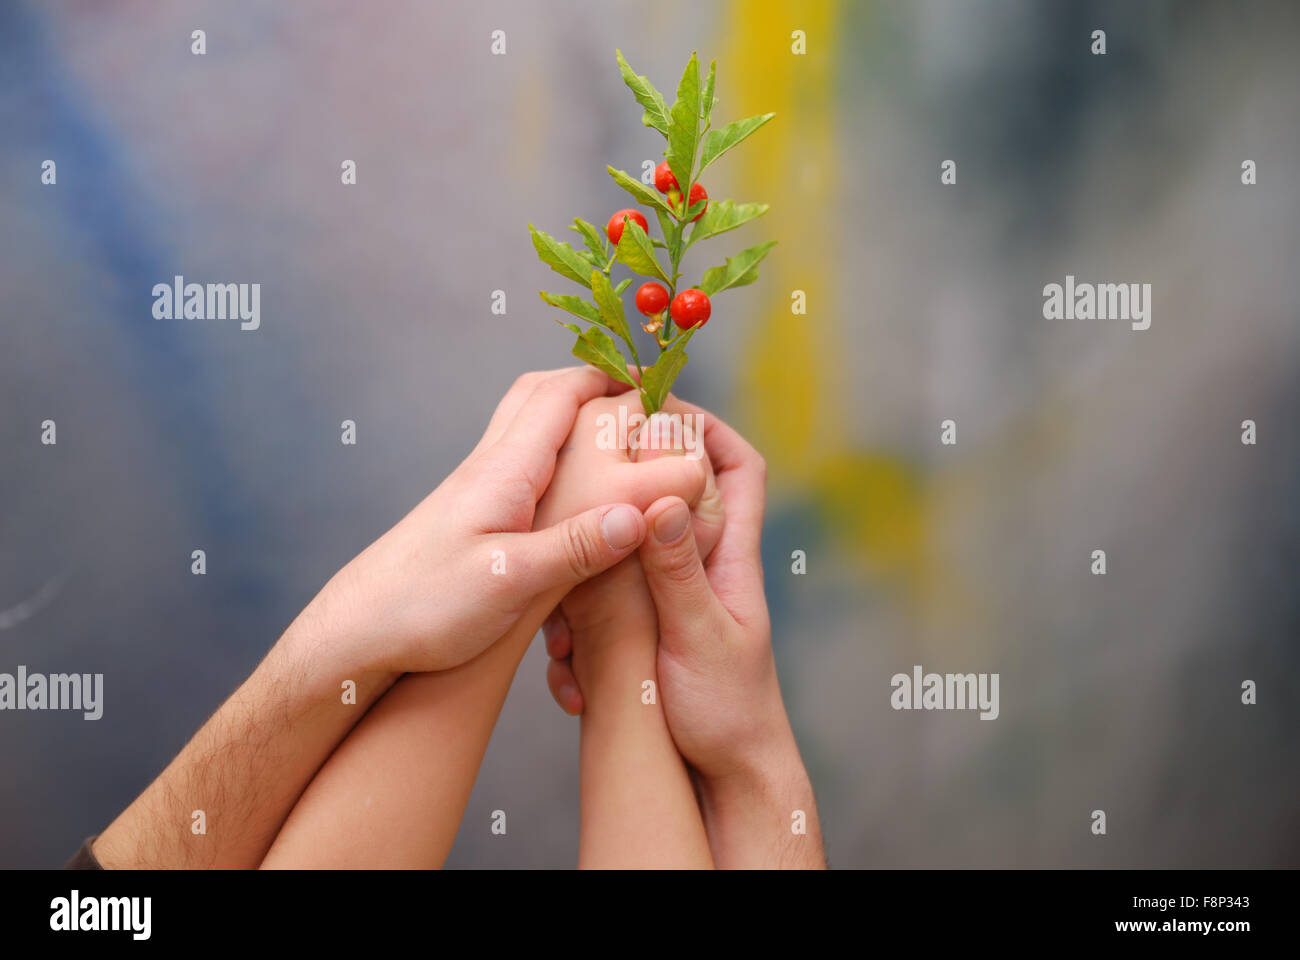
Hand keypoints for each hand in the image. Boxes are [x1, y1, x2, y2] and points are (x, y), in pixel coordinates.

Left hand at [292, 367, 707, 676]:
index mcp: (503, 472)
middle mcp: (487, 469)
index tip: (653, 383)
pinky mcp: (469, 517)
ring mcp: (475, 491)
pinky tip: (572, 493)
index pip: (558, 395)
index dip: (608, 378)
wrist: (356, 632)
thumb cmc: (423, 607)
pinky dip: (555, 457)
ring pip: (526, 427)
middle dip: (590, 383)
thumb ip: (575, 548)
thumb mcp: (508, 583)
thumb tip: (640, 515)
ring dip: (570, 417)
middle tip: (636, 397)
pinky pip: (520, 465)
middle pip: (537, 395)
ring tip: (615, 438)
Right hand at [545, 404, 822, 865]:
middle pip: (675, 495)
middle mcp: (703, 571)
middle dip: (632, 476)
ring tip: (559, 567)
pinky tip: (564, 660)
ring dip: (594, 557)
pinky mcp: (644, 634)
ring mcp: (672, 602)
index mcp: (731, 560)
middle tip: (584, 462)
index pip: (741, 470)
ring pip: (629, 550)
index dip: (710, 429)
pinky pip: (607, 604)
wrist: (728, 780)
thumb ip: (679, 572)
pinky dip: (581, 618)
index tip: (660, 408)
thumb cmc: (728, 712)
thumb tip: (667, 498)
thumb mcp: (700, 637)